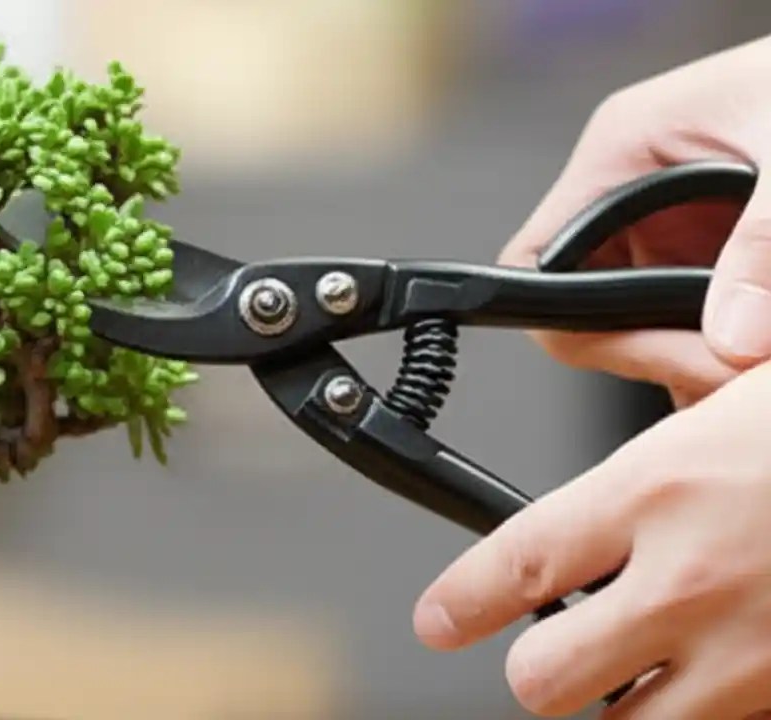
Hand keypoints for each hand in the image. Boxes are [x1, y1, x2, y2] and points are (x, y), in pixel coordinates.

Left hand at [412, 361, 770, 718]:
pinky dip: (706, 708)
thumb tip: (553, 332)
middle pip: (546, 676)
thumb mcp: (736, 367)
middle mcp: (695, 580)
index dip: (461, 601)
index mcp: (660, 489)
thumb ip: (634, 351)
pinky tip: (723, 668)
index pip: (519, 561)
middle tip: (558, 640)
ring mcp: (754, 655)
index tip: (438, 620)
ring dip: (622, 698)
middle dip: (539, 664)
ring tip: (644, 659)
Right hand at [499, 36, 770, 405]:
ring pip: (653, 320)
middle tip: (732, 377)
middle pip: (596, 304)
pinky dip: (732, 347)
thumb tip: (732, 339)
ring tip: (756, 376)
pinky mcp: (724, 248)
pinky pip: (706, 316)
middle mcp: (638, 191)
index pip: (542, 261)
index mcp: (623, 148)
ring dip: (701, 355)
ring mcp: (677, 222)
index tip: (659, 354)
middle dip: (660, 350)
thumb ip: (763, 247)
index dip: (580, 321)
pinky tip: (762, 364)